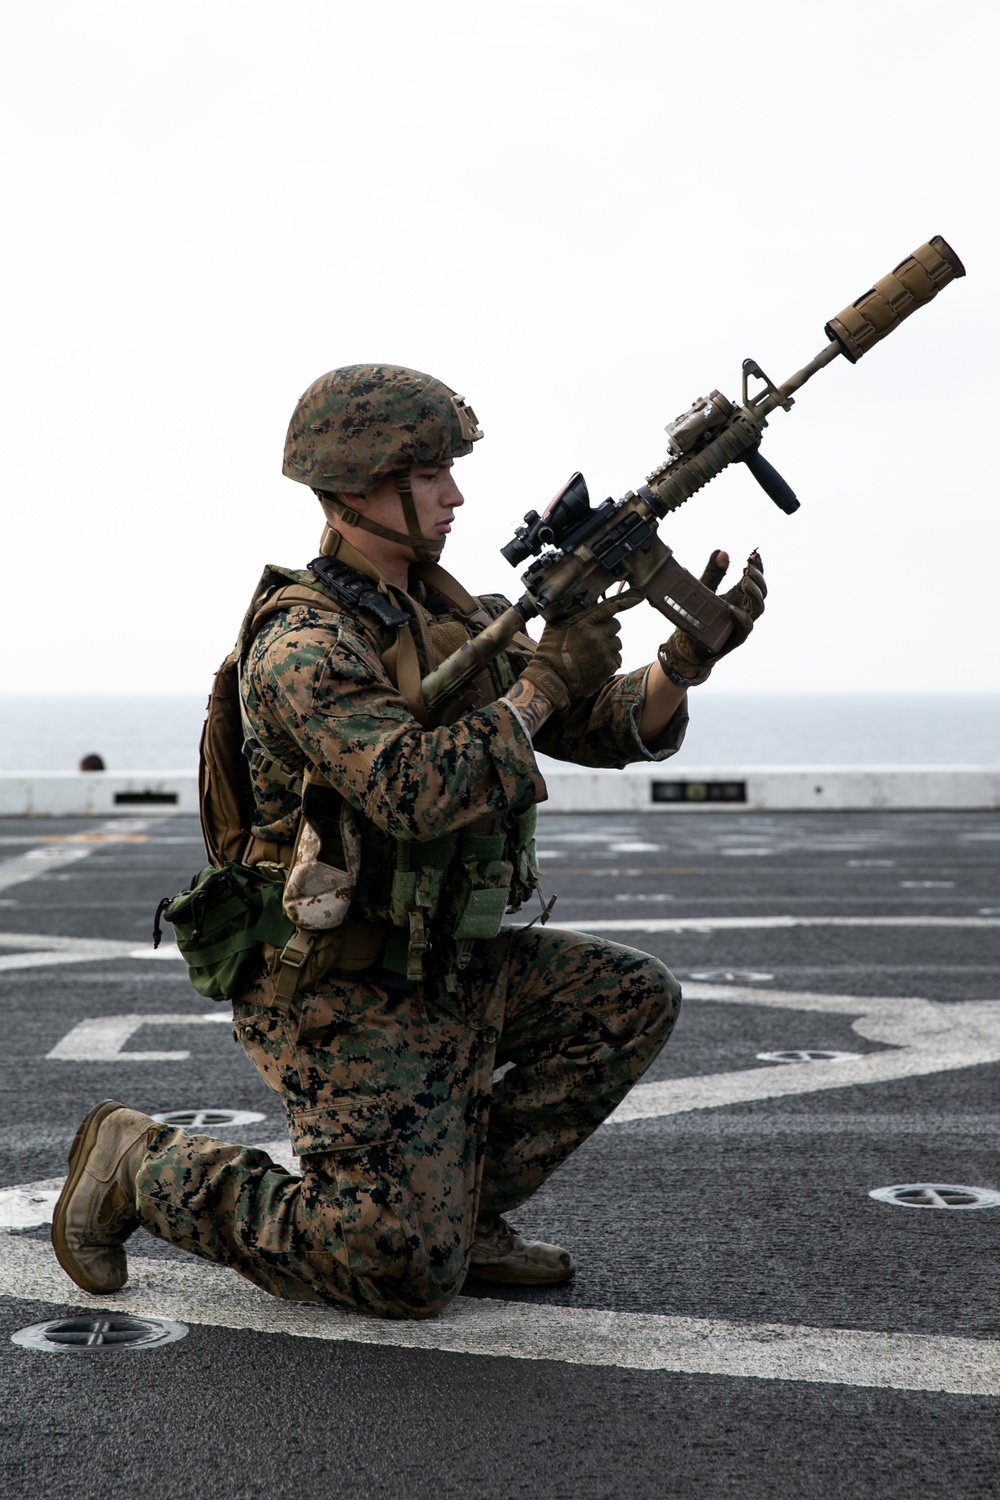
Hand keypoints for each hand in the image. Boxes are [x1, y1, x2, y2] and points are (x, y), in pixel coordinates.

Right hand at [520, 592, 642, 710]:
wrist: (552, 679)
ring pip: (617, 642)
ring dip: (609, 646)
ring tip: (592, 654)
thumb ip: (569, 615)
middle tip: (594, 638)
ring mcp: (604, 651)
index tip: (639, 594)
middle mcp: (596, 635)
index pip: (609, 607)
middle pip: (615, 625)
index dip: (626, 600)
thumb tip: (578, 604)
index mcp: (583, 622)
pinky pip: (617, 657)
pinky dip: (609, 660)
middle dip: (607, 630)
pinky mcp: (608, 665)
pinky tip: (596, 663)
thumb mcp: (555, 627)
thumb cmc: (550, 652)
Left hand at [659, 550, 765, 685]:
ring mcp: (742, 623)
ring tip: (744, 581)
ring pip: (758, 608)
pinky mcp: (736, 637)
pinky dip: (740, 617)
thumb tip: (721, 551)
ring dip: (754, 593)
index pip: (755, 579)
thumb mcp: (703, 590)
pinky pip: (745, 627)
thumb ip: (713, 573)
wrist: (687, 644)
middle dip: (758, 578)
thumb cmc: (698, 617)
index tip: (754, 555)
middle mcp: (744, 607)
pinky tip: (731, 608)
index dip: (758, 567)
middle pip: (762, 592)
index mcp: (738, 595)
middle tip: (748, 569)